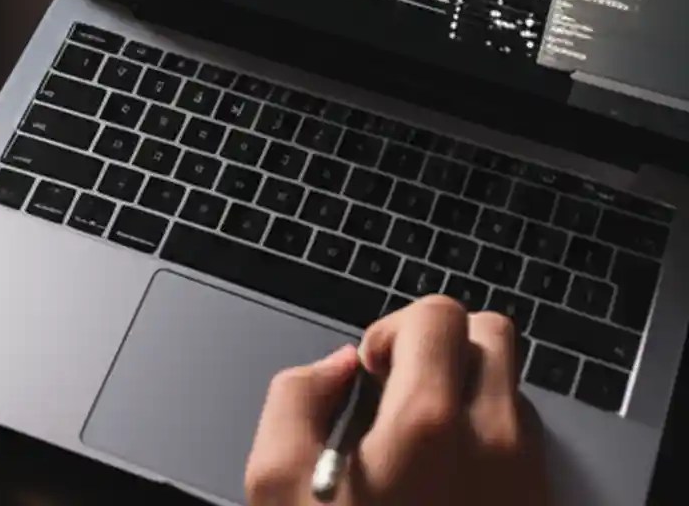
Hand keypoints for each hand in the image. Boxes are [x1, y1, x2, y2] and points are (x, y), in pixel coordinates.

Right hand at [245, 295, 552, 505]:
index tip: (372, 371)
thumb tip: (331, 369)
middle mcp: (493, 443)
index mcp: (426, 425)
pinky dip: (488, 440)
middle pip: (492, 335)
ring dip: (466, 394)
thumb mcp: (274, 486)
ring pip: (510, 389)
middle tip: (398, 391)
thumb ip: (293, 399)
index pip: (440, 315)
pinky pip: (525, 444)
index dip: (394, 329)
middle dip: (441, 347)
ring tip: (420, 446)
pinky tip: (445, 480)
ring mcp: (526, 479)